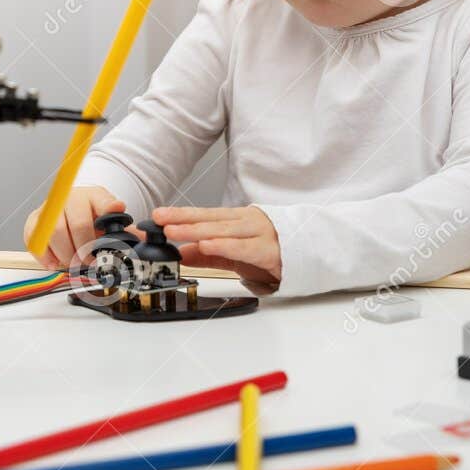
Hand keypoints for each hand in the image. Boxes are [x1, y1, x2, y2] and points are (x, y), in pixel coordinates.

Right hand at [24, 186, 125, 269]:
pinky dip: (45, 255)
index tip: (117, 211)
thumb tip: (142, 239)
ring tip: (75, 264)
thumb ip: (125, 230)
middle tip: (91, 263)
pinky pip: (35, 239)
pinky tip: (56, 263)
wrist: (72, 209)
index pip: (103, 200)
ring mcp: (51, 207)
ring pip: (55, 233)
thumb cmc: (93, 218)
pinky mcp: (35, 220)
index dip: (109, 208)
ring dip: (66, 254)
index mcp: (94, 196)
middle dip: (86, 250)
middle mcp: (71, 197)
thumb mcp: (111, 220)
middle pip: (78, 224)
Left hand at [151, 204, 281, 288]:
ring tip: (174, 231)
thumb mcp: (235, 254)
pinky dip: (224, 246)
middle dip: (182, 220)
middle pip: (210, 219)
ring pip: (223, 231)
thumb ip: (209, 255)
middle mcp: (247, 222)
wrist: (312, 255)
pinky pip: (243, 248)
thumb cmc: (272, 252)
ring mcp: (259, 234)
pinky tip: (206, 244)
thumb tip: (181, 254)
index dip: (180, 215)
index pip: (204, 214)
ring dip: (196, 231)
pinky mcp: (269, 252)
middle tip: (159, 220)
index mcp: (238, 220)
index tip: (157, 216)